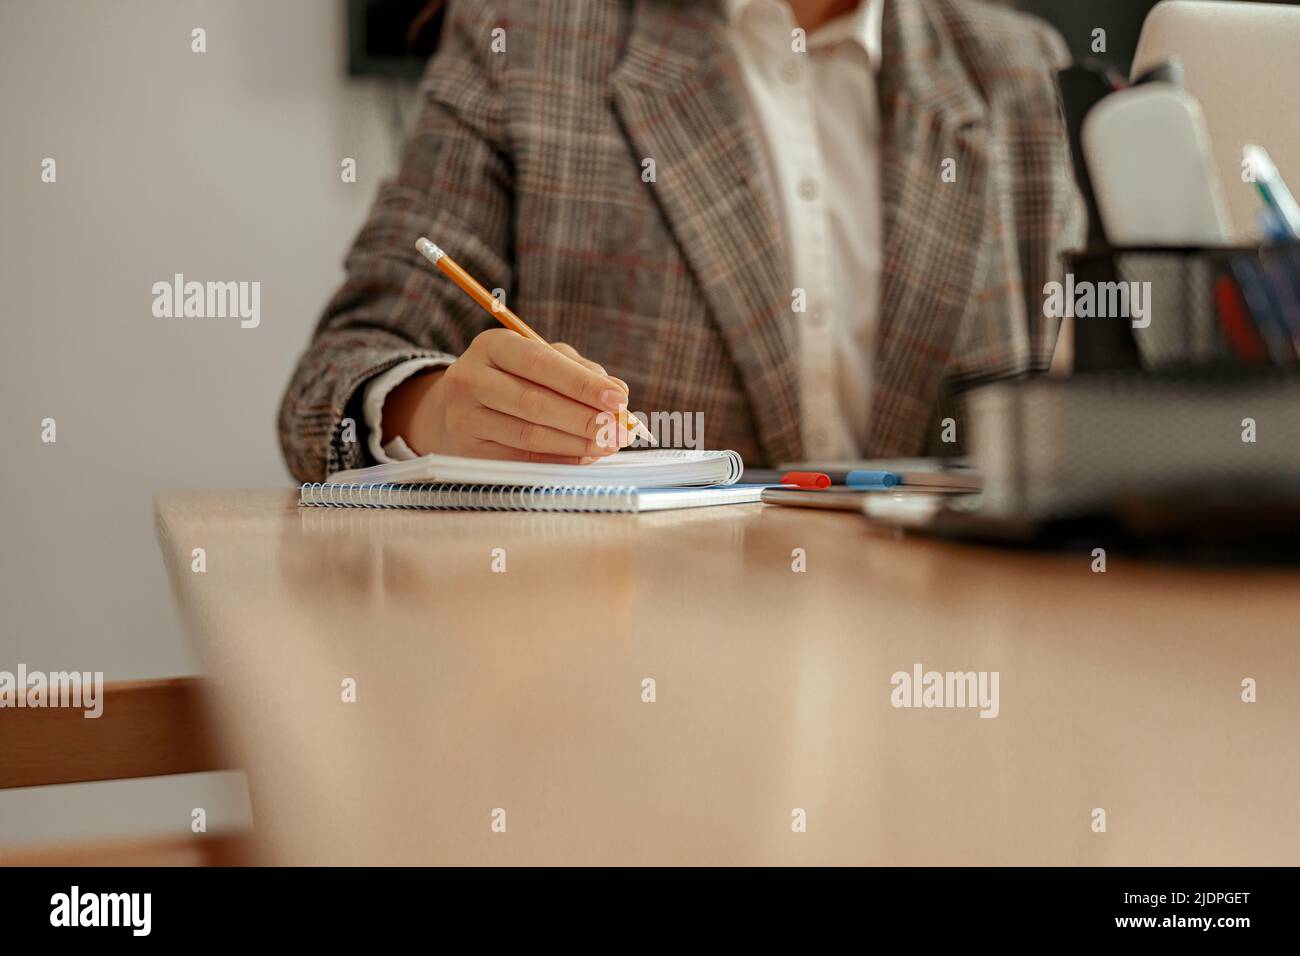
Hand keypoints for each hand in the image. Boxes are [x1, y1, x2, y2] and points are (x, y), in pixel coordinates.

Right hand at [381, 329, 632, 462]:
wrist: (458, 406)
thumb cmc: (514, 379)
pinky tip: (583, 457)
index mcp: (492, 345)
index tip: (619, 400)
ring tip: (607, 445)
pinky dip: (557, 459)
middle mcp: (470, 377)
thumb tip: (618, 394)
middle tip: (619, 431)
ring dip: (575, 444)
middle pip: (534, 402)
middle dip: (584, 419)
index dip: (582, 383)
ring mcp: (463, 416)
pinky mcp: (466, 449)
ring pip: (528, 435)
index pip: (540, 363)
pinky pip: (520, 458)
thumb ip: (580, 371)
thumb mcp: (542, 361)